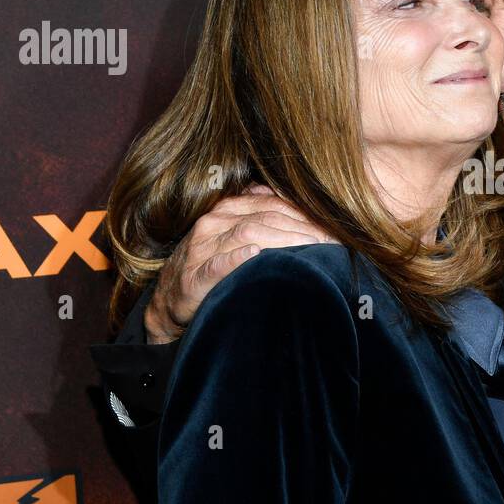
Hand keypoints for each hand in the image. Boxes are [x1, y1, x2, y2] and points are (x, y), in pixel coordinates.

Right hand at [143, 183, 333, 342]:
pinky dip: (237, 258)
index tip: (334, 228)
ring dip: (284, 241)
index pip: (273, 204)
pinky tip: (256, 255)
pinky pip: (217, 264)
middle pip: (266, 218)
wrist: (170, 302)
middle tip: (333, 242)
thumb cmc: (210, 267)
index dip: (305, 214)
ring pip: (248, 235)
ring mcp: (202, 249)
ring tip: (312, 248)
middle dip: (304, 229)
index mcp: (226, 210)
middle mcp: (214, 223)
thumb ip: (257, 215)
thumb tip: (291, 201)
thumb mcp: (232, 235)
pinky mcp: (193, 277)